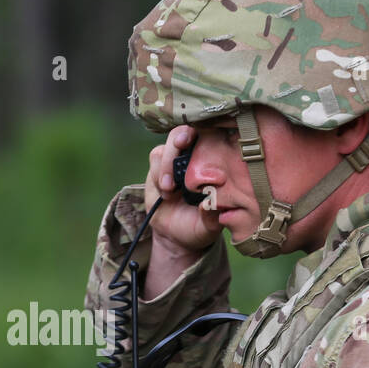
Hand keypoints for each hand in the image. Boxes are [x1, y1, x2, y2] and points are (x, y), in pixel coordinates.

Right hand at [144, 125, 221, 254]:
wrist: (176, 236)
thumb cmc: (199, 226)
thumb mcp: (209, 227)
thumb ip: (211, 217)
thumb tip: (207, 204)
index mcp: (213, 165)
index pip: (211, 137)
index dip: (205, 131)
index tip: (199, 139)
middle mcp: (194, 158)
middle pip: (184, 133)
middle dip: (179, 140)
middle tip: (181, 146)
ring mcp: (174, 162)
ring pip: (166, 147)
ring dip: (166, 165)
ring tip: (169, 189)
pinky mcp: (158, 168)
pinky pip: (155, 158)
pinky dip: (158, 173)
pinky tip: (165, 192)